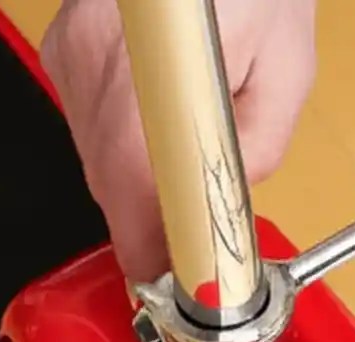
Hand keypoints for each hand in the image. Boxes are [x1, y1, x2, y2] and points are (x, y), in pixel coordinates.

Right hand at [40, 0, 316, 282]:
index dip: (153, 253)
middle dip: (153, 216)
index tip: (175, 282)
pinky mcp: (64, 47)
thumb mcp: (289, 66)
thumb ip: (261, 145)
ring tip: (186, 147)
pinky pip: (87, 120)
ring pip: (95, 157)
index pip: (131, 197)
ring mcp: (71, 54)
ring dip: (139, 176)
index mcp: (146, 81)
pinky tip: (159, 109)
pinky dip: (123, 134)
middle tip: (193, 237)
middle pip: (109, 184)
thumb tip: (227, 199)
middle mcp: (93, 68)